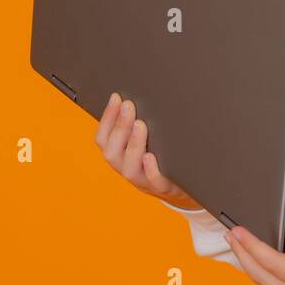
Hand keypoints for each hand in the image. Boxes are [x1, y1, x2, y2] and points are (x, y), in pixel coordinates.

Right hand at [95, 91, 201, 208]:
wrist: (182, 187)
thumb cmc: (162, 159)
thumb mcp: (146, 142)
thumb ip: (137, 124)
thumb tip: (137, 96)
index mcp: (119, 156)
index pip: (103, 139)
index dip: (107, 118)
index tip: (116, 97)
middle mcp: (127, 169)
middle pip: (113, 152)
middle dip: (119, 127)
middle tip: (129, 106)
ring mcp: (144, 181)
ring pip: (130, 168)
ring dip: (133, 144)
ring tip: (140, 125)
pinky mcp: (163, 188)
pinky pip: (154, 182)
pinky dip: (151, 170)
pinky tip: (151, 156)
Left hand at [224, 217, 284, 284]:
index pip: (273, 263)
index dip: (253, 246)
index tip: (239, 231)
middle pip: (261, 276)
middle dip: (242, 254)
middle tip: (229, 234)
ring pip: (266, 283)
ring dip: (249, 263)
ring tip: (239, 245)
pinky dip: (262, 272)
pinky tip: (259, 263)